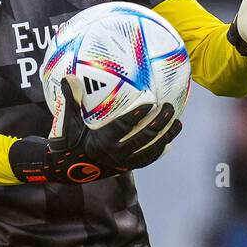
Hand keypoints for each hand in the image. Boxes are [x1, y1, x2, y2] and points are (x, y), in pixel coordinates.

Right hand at [10, 77, 181, 183]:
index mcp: (101, 141)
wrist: (68, 169)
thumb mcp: (69, 121)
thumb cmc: (70, 141)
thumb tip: (68, 77)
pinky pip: (147, 160)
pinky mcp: (127, 168)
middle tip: (169, 108)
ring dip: (165, 137)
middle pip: (142, 138)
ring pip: (149, 150)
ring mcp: (123, 163)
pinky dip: (160, 150)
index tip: (150, 103)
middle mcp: (114, 154)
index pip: (123, 127)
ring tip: (177, 123)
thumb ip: (72, 100)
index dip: (138, 115)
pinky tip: (170, 140)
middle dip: (159, 124)